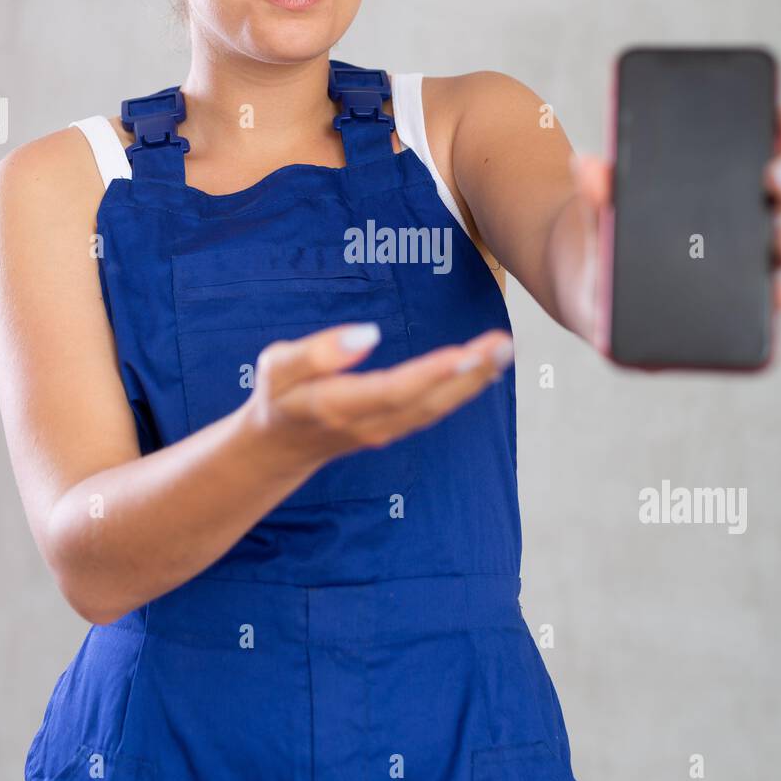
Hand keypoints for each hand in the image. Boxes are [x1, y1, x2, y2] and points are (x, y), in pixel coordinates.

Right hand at [242, 321, 515, 470]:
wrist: (279, 446)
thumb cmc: (278, 395)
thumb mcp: (277, 366)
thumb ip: (316, 351)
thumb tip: (368, 334)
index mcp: (334, 407)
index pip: (390, 392)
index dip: (429, 376)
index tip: (464, 354)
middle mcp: (366, 425)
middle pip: (425, 402)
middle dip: (467, 374)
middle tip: (502, 345)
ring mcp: (384, 431)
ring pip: (436, 408)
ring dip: (473, 380)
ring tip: (503, 349)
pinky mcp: (395, 429)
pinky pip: (434, 410)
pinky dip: (463, 390)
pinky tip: (485, 368)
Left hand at [565, 102, 780, 339]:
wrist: (585, 282)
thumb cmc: (603, 228)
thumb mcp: (596, 205)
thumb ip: (596, 188)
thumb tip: (586, 166)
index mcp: (716, 176)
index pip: (761, 142)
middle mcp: (742, 214)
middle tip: (776, 177)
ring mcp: (742, 258)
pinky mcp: (733, 304)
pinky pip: (767, 301)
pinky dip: (780, 297)